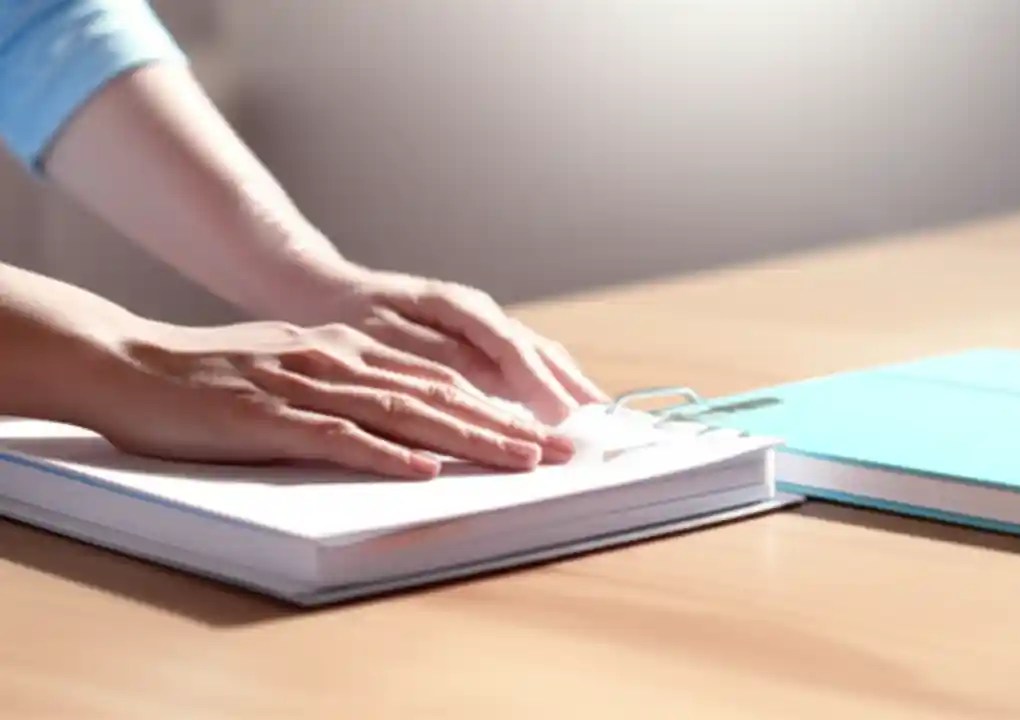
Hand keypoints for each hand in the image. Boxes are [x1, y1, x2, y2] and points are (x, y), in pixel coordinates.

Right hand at [89, 320, 575, 477]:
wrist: (132, 364)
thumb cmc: (215, 378)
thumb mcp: (297, 368)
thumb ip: (352, 390)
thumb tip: (406, 426)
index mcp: (351, 349)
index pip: (439, 379)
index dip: (496, 405)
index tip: (542, 431)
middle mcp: (341, 359)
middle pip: (438, 394)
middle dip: (503, 423)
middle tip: (554, 451)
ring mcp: (308, 384)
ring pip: (403, 412)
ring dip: (466, 438)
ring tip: (516, 459)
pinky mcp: (271, 415)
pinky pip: (337, 435)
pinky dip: (383, 453)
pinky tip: (422, 469)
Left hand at [298, 269, 609, 423]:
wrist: (324, 287)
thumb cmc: (347, 313)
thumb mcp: (380, 332)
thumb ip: (434, 354)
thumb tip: (483, 377)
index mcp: (458, 307)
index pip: (510, 347)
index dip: (538, 383)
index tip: (559, 414)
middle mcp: (479, 312)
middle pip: (536, 350)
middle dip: (569, 386)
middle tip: (599, 422)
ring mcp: (482, 324)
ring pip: (537, 354)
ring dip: (568, 384)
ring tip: (597, 413)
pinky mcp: (477, 339)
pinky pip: (524, 361)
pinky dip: (548, 382)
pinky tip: (564, 403)